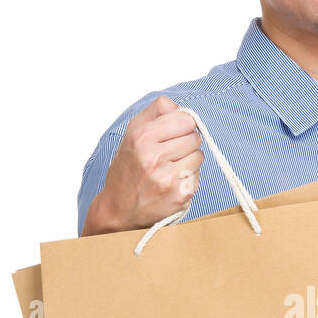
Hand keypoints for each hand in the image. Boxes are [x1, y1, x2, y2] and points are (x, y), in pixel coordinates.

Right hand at [83, 95, 203, 233]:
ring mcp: (167, 178)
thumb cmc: (128, 169)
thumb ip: (156, 111)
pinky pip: (198, 176)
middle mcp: (153, 157)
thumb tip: (180, 107)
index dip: (182, 126)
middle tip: (170, 154)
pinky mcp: (179, 195)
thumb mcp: (132, 133)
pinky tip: (172, 183)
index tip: (173, 134)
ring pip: (199, 156)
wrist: (118, 210)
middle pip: (195, 137)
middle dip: (186, 143)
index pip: (185, 119)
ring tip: (170, 169)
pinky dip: (188, 178)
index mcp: (141, 137)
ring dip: (189, 161)